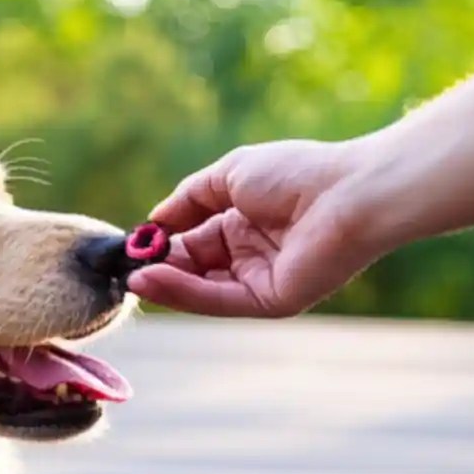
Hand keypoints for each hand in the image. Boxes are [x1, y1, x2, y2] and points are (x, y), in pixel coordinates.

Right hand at [127, 139, 383, 316]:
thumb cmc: (296, 173)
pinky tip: (153, 280)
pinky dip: (183, 292)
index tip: (131, 247)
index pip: (191, 243)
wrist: (349, 192)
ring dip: (164, 284)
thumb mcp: (227, 176)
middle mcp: (250, 256)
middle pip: (192, 270)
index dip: (161, 246)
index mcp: (243, 224)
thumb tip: (152, 223)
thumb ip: (187, 201)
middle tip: (125, 267)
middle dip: (157, 268)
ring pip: (200, 289)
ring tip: (133, 276)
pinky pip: (218, 300)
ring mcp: (260, 280)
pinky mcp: (271, 300)